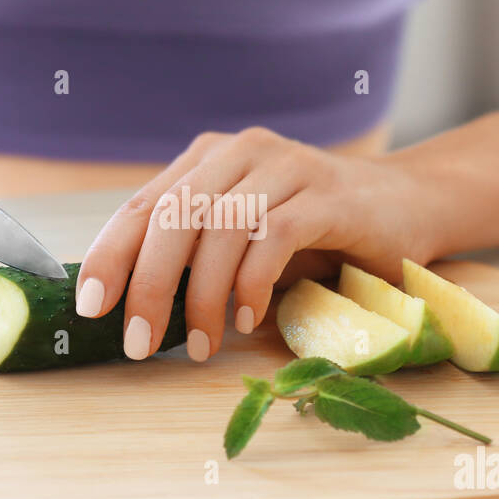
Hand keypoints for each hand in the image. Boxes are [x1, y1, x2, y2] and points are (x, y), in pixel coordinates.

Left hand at [76, 127, 436, 361]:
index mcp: (208, 159)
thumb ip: (197, 254)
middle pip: (173, 217)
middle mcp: (241, 152)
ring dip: (200, 298)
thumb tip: (134, 306)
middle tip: (137, 342)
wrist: (409, 204)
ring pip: (219, 229)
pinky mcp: (328, 195)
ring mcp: (286, 167)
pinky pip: (272, 238)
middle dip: (147, 285)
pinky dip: (251, 284)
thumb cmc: (317, 231)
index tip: (89, 306)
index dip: (110, 255)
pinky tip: (245, 319)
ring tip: (197, 347)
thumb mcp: (245, 237)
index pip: (142, 205)